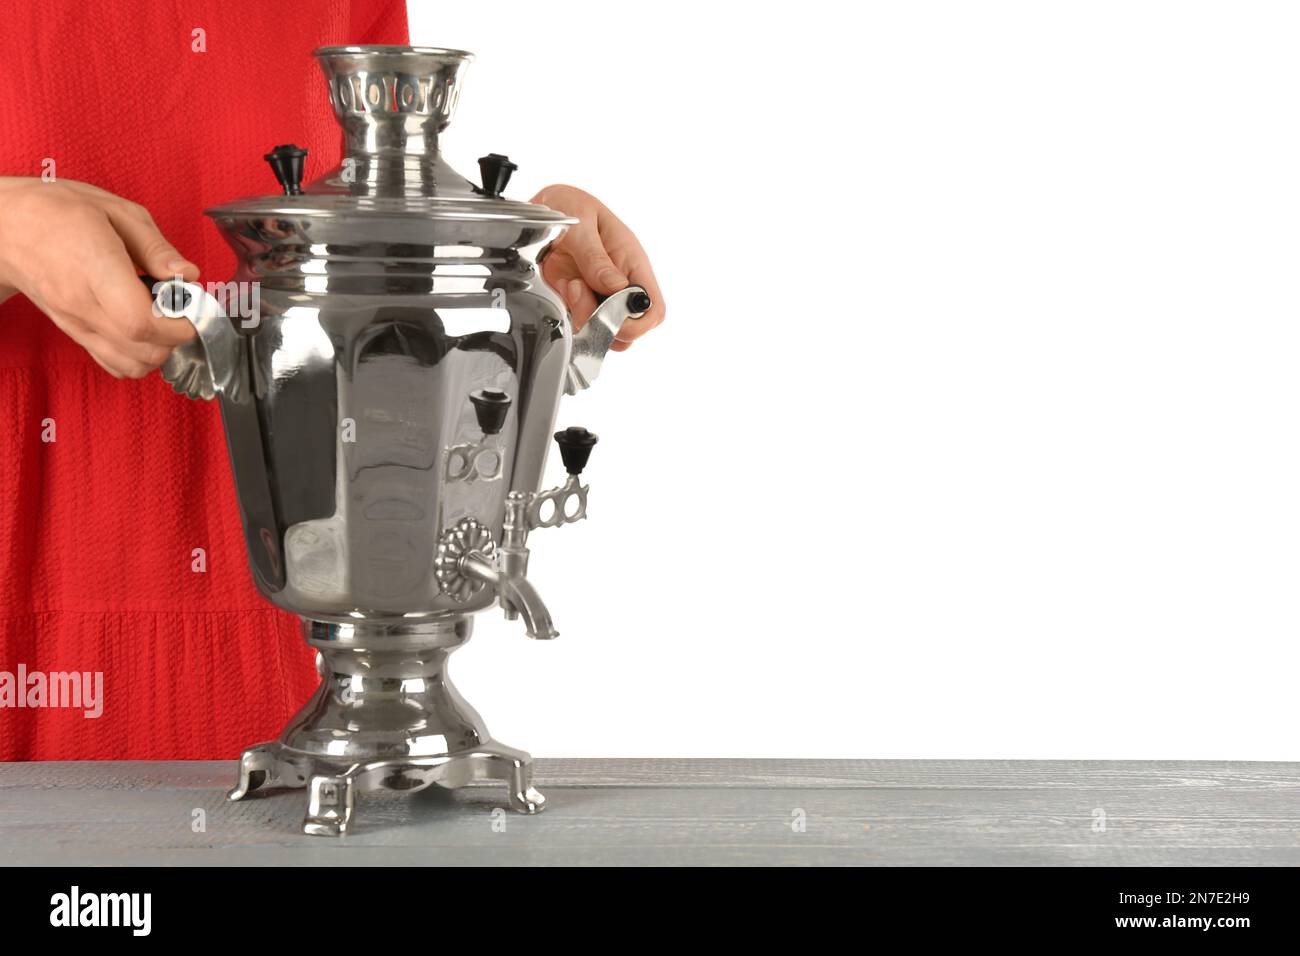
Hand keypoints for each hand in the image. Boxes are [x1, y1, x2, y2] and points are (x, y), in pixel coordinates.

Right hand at [0, 177, 198, 378]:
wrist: (5, 227)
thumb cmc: (57, 211)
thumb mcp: (115, 210)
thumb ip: (156, 247)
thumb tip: (188, 276)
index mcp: (96, 268)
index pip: (140, 322)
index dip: (177, 324)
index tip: (191, 307)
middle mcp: (83, 305)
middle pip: (143, 350)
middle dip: (176, 336)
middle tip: (180, 307)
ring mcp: (76, 323)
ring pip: (131, 365)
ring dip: (159, 349)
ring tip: (162, 318)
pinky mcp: (74, 333)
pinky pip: (113, 364)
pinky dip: (137, 357)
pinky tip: (142, 330)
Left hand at [532, 184, 664, 350]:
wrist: (542, 208)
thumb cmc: (569, 207)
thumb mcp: (581, 223)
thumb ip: (595, 257)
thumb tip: (616, 287)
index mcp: (632, 263)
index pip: (653, 310)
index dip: (637, 323)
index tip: (610, 310)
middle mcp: (621, 284)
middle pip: (631, 330)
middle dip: (602, 322)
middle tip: (577, 290)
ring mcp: (600, 296)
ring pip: (605, 332)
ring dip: (582, 317)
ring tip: (568, 284)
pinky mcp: (578, 302)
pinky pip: (581, 325)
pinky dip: (568, 314)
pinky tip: (561, 286)